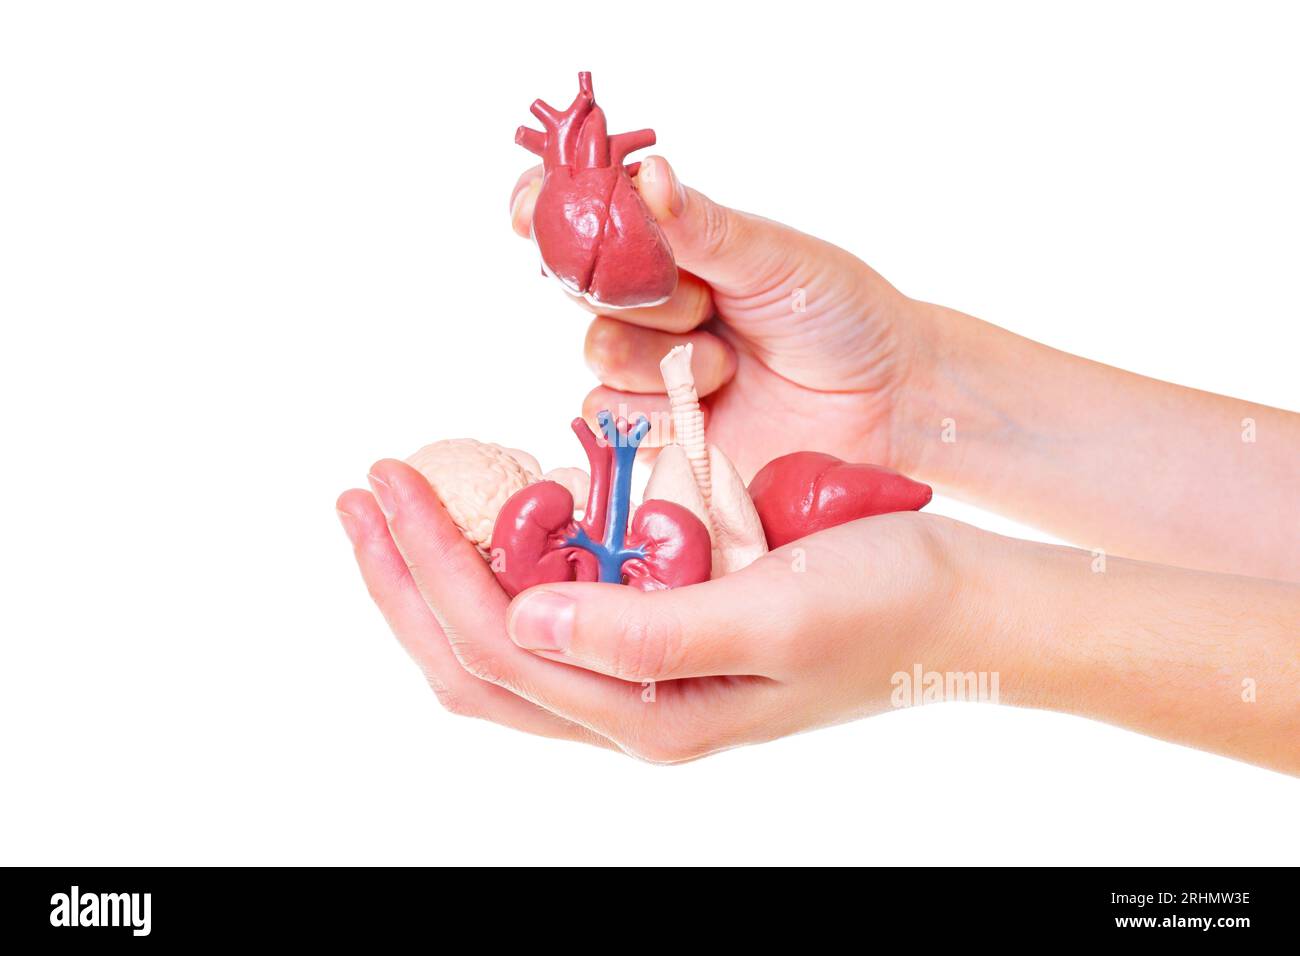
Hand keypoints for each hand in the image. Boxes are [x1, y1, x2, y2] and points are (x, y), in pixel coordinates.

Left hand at [341, 456, 1299, 771]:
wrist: (969, 606)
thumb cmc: (889, 604)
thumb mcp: (773, 615)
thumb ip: (647, 631)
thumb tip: (520, 620)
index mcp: (652, 715)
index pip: (496, 649)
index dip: (427, 567)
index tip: (389, 480)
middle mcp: (636, 709)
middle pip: (475, 661)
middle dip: (405, 577)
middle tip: (364, 488)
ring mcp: (648, 679)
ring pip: (504, 647)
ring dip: (442, 575)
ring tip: (402, 502)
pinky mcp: (668, 640)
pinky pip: (554, 619)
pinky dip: (504, 571)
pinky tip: (495, 518)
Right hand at [510, 157, 922, 478]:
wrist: (885, 403)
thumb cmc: (840, 315)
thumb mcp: (774, 259)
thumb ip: (703, 228)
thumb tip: (646, 173)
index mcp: (676, 245)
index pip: (592, 217)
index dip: (552, 210)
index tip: (530, 209)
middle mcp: (653, 304)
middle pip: (584, 288)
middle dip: (642, 297)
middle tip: (706, 306)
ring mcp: (652, 369)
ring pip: (597, 356)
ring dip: (661, 362)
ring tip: (728, 367)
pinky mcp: (658, 431)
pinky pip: (610, 416)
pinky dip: (655, 413)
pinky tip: (708, 408)